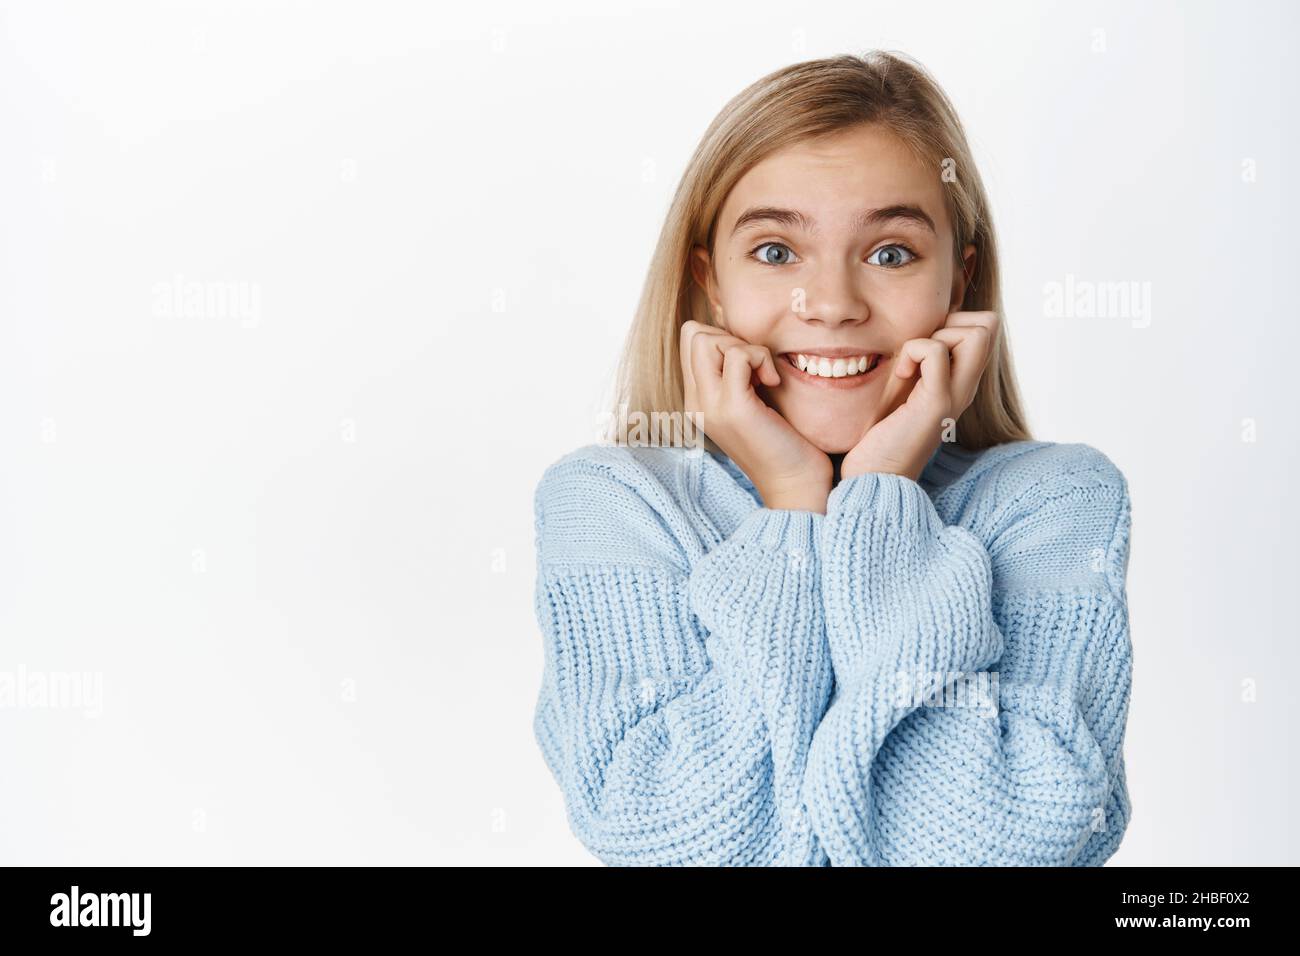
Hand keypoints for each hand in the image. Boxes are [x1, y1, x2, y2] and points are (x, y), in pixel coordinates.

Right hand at [680, 319, 831, 511]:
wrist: (795, 484)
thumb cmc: (782, 440)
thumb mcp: (751, 401)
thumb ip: (737, 374)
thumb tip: (742, 339)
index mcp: (697, 400)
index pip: (690, 341)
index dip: (723, 338)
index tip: (750, 365)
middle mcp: (695, 403)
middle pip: (692, 335)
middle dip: (730, 337)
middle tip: (756, 367)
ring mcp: (709, 406)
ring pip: (706, 340)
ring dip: (745, 347)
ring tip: (764, 376)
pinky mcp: (733, 409)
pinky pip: (737, 356)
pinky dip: (760, 359)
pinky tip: (773, 382)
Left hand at [840, 311, 999, 482]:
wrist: (875, 477)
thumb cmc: (880, 436)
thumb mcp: (902, 390)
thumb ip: (916, 364)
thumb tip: (914, 331)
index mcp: (959, 382)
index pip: (984, 329)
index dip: (953, 320)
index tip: (922, 344)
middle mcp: (965, 387)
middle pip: (989, 325)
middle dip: (951, 320)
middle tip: (920, 348)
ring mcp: (956, 395)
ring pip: (977, 332)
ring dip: (934, 335)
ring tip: (910, 365)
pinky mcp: (937, 403)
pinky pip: (937, 351)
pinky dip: (914, 350)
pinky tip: (901, 375)